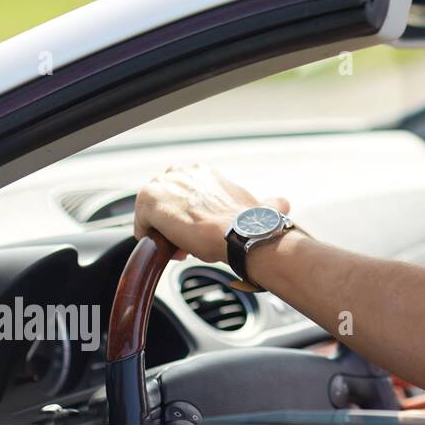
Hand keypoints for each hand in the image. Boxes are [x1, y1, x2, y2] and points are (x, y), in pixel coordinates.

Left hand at [133, 163, 289, 262]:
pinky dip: (152, 242)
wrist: (242, 234)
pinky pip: (141, 227)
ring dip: (164, 234)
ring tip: (182, 249)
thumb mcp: (261, 206)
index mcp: (203, 172)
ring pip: (152, 215)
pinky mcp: (150, 202)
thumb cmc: (252, 225)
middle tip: (189, 244)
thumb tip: (284, 203)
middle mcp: (181, 172)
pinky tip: (171, 251)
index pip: (181, 193)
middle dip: (173, 224)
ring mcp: (163, 185)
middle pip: (163, 202)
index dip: (190, 215)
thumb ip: (266, 202)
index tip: (201, 232)